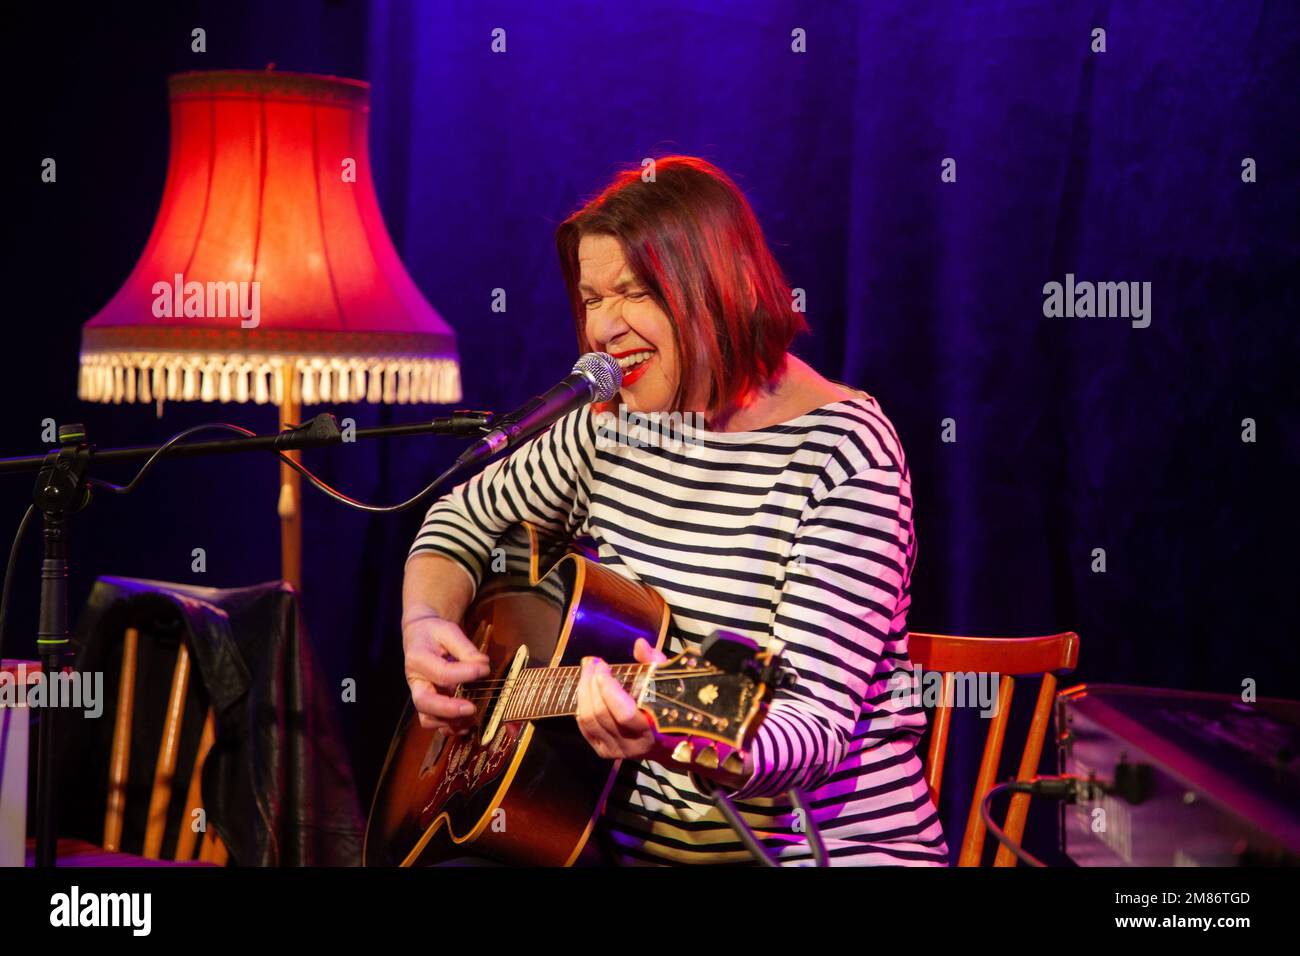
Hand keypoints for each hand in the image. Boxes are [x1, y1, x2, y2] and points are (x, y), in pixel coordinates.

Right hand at [402, 613, 489, 735]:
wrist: (420, 636)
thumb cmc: (435, 632)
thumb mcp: (449, 631)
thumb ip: (466, 648)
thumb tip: (483, 664)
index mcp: (417, 659)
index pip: (442, 672)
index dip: (465, 674)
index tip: (484, 670)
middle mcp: (415, 681)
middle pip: (424, 703)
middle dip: (448, 710)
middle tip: (471, 708)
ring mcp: (420, 695)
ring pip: (428, 718)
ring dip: (450, 722)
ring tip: (472, 716)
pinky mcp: (428, 704)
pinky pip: (434, 723)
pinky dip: (450, 728)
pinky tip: (467, 724)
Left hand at [576, 638, 669, 759]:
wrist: (668, 743)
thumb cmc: (669, 709)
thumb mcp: (667, 683)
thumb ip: (654, 663)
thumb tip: (639, 644)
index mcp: (652, 731)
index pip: (623, 713)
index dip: (608, 689)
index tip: (602, 666)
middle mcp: (633, 745)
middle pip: (601, 714)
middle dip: (591, 684)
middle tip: (591, 663)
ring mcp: (616, 750)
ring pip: (589, 720)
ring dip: (583, 692)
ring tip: (586, 672)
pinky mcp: (605, 751)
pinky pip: (586, 728)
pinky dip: (582, 707)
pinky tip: (586, 692)